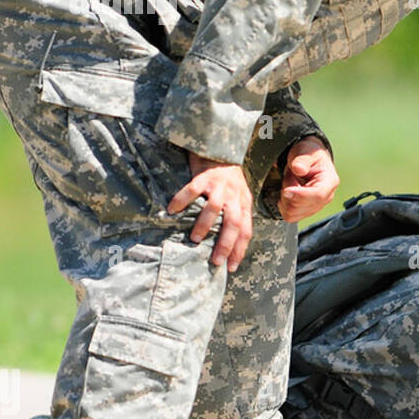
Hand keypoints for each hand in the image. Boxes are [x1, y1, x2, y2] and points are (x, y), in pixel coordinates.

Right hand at [167, 153, 252, 271]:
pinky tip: (172, 211)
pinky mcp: (204, 176)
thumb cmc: (228, 180)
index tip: (231, 267)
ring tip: (195, 239)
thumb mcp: (239, 198)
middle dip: (226, 244)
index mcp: (244, 204)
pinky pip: (192, 191)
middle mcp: (235, 196)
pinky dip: (182, 201)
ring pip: (215, 208)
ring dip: (205, 225)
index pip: (246, 231)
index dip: (240, 250)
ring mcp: (220, 186)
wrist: (220, 150)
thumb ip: (236, 216)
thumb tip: (228, 244)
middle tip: (216, 261)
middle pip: (234, 223)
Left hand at [279, 136, 338, 221]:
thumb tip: (298, 169)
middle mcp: (326, 197)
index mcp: (329, 181)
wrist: (308, 159)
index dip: (300, 195)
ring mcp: (316, 206)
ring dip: (285, 199)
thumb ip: (302, 159)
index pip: (317, 195)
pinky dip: (284, 204)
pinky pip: (290, 216)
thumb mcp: (305, 151)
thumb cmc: (308, 154)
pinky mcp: (306, 211)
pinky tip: (289, 192)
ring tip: (290, 183)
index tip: (286, 189)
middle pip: (303, 208)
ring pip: (293, 214)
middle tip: (290, 177)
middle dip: (288, 193)